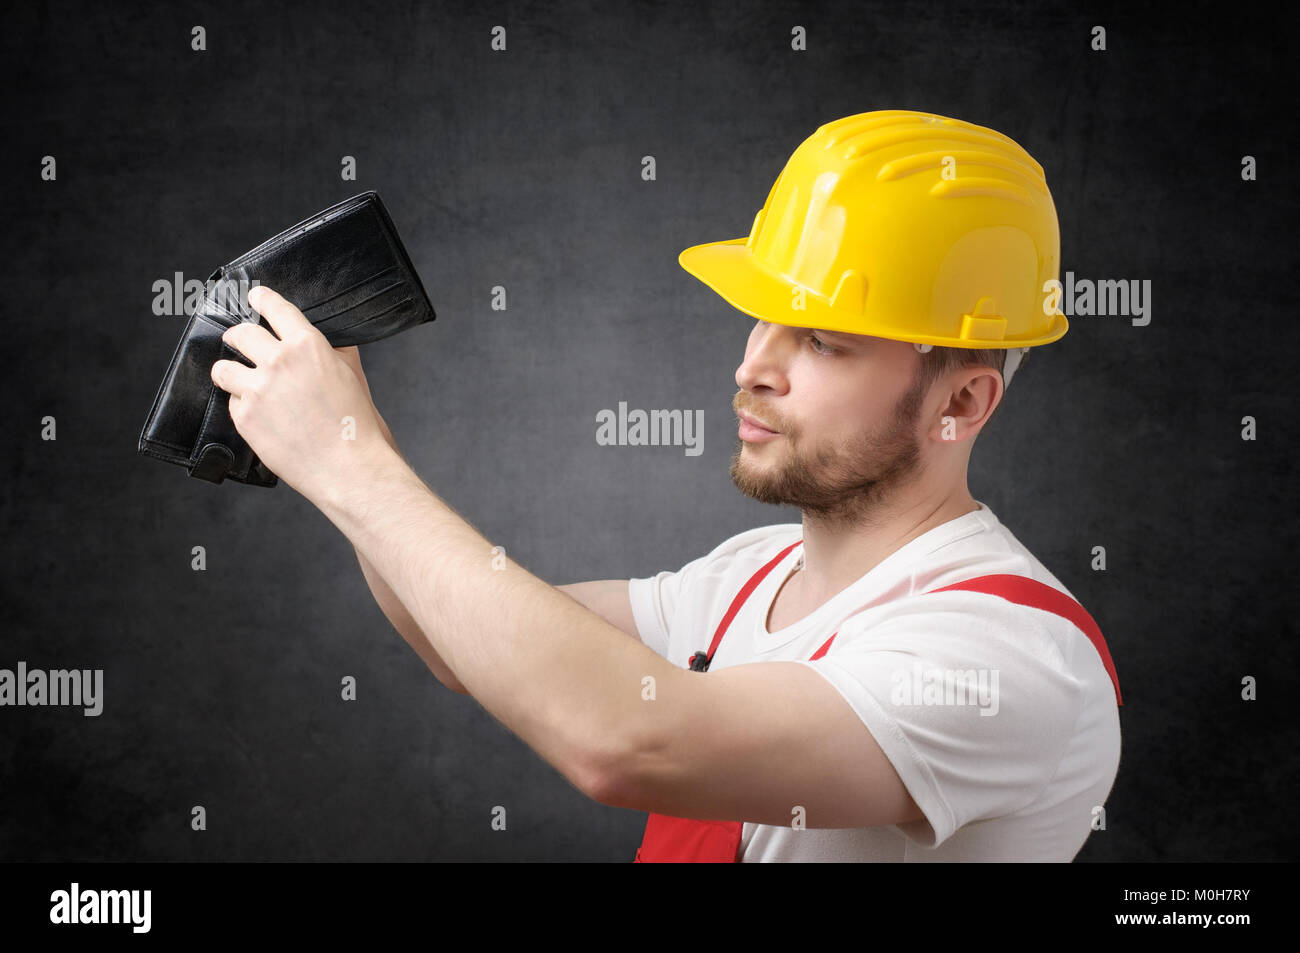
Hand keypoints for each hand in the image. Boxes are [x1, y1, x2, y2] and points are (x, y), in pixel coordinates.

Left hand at [209, 285, 393, 503]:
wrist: (350, 468)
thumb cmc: (358, 427)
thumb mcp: (353, 377)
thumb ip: (336, 352)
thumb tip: (328, 341)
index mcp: (308, 346)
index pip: (275, 308)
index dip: (261, 299)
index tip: (254, 297)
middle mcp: (278, 362)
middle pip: (240, 334)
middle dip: (237, 336)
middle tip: (238, 342)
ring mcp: (257, 390)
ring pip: (223, 368)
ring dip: (230, 372)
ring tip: (240, 382)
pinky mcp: (245, 418)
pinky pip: (231, 402)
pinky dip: (241, 406)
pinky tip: (261, 416)